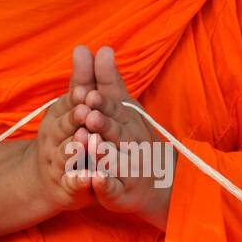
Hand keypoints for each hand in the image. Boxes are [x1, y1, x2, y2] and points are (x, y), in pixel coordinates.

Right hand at [24, 44, 102, 214]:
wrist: (46, 178)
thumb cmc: (66, 134)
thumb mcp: (72, 106)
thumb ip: (82, 80)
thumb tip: (83, 46)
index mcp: (57, 116)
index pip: (67, 104)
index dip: (77, 98)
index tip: (87, 91)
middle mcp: (54, 138)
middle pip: (64, 127)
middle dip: (75, 119)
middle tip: (87, 112)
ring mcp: (58, 163)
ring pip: (68, 154)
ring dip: (76, 148)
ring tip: (87, 141)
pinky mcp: (66, 187)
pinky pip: (72, 183)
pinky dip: (79, 180)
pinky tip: (89, 177)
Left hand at [76, 46, 174, 229]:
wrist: (154, 184)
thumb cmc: (131, 139)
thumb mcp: (121, 108)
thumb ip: (107, 81)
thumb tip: (101, 47)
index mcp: (128, 121)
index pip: (115, 109)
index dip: (102, 103)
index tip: (88, 95)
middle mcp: (131, 144)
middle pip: (116, 132)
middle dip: (102, 124)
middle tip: (87, 115)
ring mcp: (128, 169)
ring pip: (114, 160)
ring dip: (102, 152)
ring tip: (89, 142)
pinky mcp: (121, 193)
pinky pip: (113, 189)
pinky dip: (105, 184)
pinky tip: (93, 179)